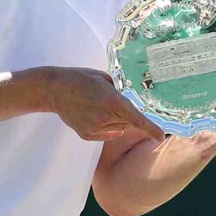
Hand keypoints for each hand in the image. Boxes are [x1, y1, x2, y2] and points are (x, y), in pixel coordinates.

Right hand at [38, 67, 163, 142]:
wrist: (54, 89)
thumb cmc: (80, 78)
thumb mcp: (104, 78)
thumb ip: (119, 90)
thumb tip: (127, 99)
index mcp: (113, 101)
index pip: (137, 119)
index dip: (151, 129)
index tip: (161, 137)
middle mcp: (106, 118)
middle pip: (128, 123)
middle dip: (125, 114)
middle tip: (110, 101)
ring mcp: (96, 128)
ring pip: (117, 129)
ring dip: (115, 120)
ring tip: (98, 107)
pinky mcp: (87, 135)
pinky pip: (106, 134)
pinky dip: (105, 127)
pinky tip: (93, 115)